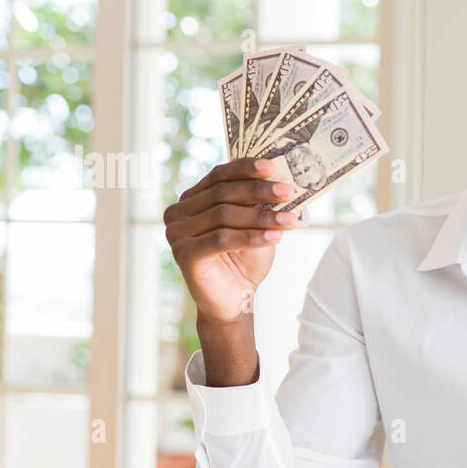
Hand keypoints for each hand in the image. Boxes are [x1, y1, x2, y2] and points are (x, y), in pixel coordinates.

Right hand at [163, 157, 298, 324]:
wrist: (235, 300)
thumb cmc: (244, 260)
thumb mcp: (256, 226)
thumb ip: (260, 204)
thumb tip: (283, 180)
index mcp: (193, 199)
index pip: (219, 175)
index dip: (245, 169)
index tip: (273, 166)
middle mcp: (179, 212)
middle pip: (222, 193)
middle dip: (259, 191)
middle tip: (288, 192)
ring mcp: (177, 233)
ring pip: (223, 215)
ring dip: (261, 216)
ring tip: (289, 220)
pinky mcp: (184, 254)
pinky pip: (221, 239)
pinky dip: (250, 236)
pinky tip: (275, 237)